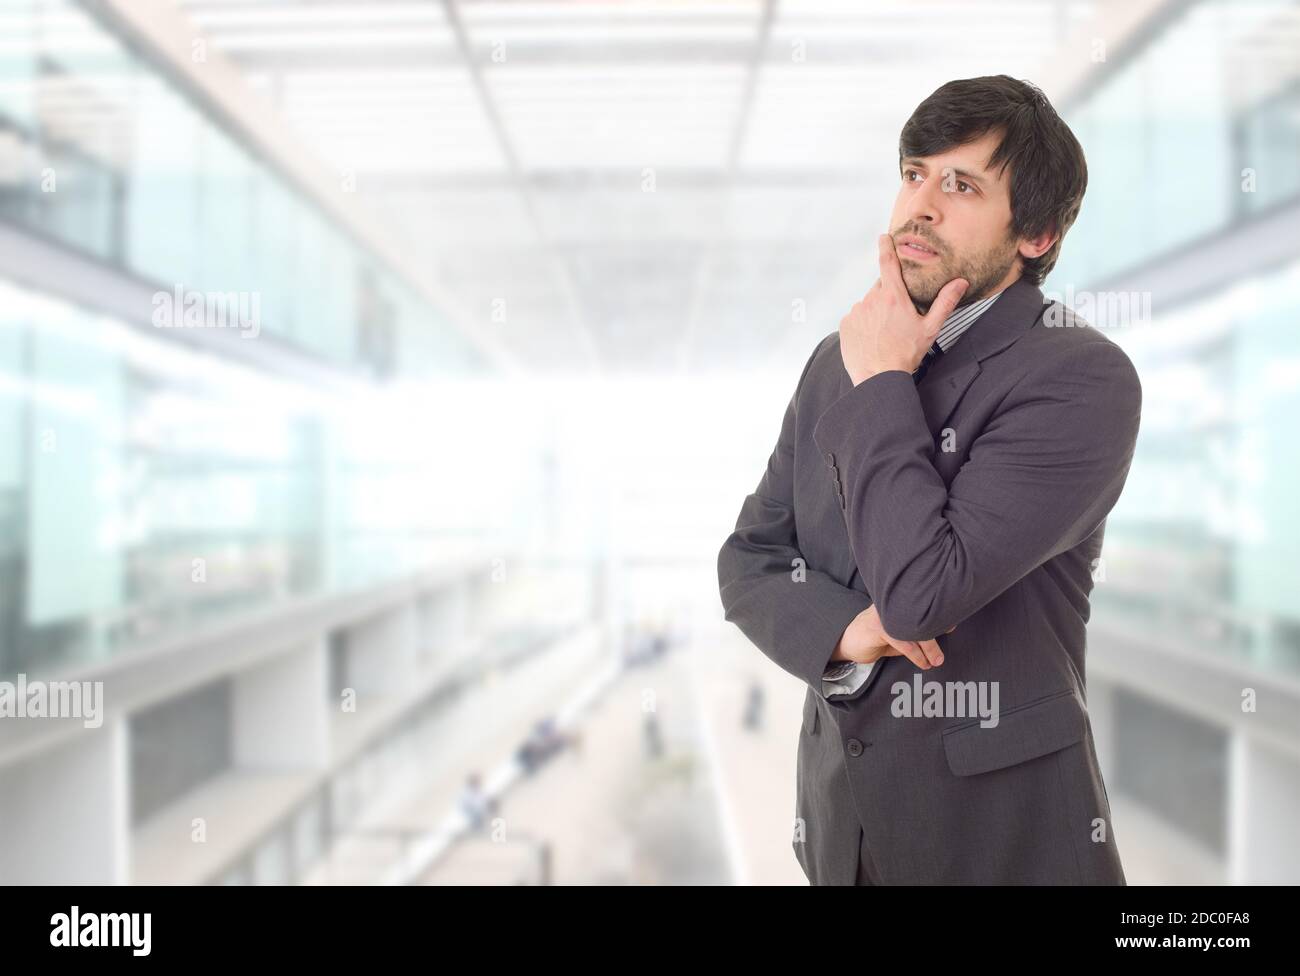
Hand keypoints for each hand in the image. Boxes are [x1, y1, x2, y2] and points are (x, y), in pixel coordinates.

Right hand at [831, 605, 954, 670]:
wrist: (848, 642)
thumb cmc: (878, 638)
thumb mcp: (901, 635)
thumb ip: (918, 634)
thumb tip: (943, 632)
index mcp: (898, 600)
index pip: (923, 603)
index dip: (939, 612)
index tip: (952, 624)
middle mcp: (891, 603)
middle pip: (921, 614)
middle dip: (938, 629)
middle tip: (949, 640)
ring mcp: (884, 614)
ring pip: (914, 629)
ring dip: (930, 647)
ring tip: (937, 661)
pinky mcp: (878, 627)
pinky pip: (903, 642)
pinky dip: (916, 655)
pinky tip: (923, 663)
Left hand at [837, 235, 968, 385]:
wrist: (879, 378)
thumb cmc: (906, 354)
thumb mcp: (930, 328)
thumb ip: (945, 302)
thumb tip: (960, 282)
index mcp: (893, 297)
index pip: (887, 263)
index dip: (886, 247)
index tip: (883, 237)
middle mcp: (871, 300)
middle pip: (880, 288)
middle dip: (889, 297)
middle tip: (897, 318)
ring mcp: (856, 312)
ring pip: (868, 304)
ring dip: (876, 312)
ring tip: (885, 333)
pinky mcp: (845, 324)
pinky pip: (856, 317)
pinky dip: (864, 323)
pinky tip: (873, 338)